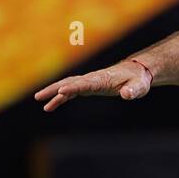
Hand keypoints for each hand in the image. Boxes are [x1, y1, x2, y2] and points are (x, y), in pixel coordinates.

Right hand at [34, 59, 152, 111]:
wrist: (137, 72)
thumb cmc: (138, 80)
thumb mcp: (139, 86)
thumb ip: (133, 90)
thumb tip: (127, 94)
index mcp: (102, 79)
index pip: (84, 83)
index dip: (73, 87)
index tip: (61, 92)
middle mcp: (92, 79)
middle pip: (69, 82)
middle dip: (54, 89)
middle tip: (39, 96)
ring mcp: (89, 82)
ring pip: (67, 86)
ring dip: (53, 94)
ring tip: (41, 104)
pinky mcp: (89, 86)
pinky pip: (72, 91)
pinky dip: (61, 97)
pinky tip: (51, 106)